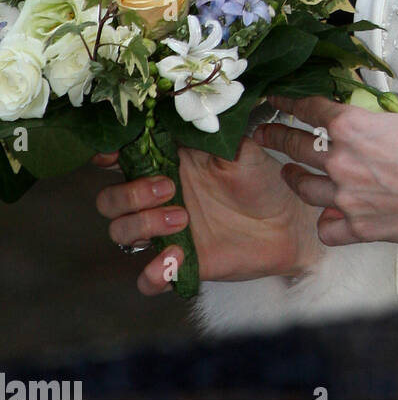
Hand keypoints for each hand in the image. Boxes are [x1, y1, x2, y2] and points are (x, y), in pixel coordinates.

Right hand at [93, 135, 322, 295]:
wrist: (288, 221)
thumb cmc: (262, 179)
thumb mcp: (241, 149)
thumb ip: (211, 136)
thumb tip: (185, 120)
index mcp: (170, 164)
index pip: (122, 160)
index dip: (107, 157)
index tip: (110, 157)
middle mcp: (160, 198)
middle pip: (110, 200)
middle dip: (129, 194)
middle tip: (169, 188)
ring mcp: (166, 232)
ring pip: (121, 233)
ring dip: (142, 225)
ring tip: (183, 218)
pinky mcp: (181, 263)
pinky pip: (148, 279)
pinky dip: (152, 273)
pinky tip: (175, 258)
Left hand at [254, 94, 397, 246]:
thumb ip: (374, 124)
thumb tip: (362, 124)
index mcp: (354, 127)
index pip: (308, 109)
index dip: (287, 102)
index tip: (275, 99)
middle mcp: (343, 162)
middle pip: (295, 146)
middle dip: (275, 136)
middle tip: (263, 134)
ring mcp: (349, 198)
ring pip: (304, 187)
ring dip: (294, 178)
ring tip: (290, 173)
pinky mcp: (362, 228)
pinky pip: (327, 228)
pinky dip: (327, 221)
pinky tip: (331, 215)